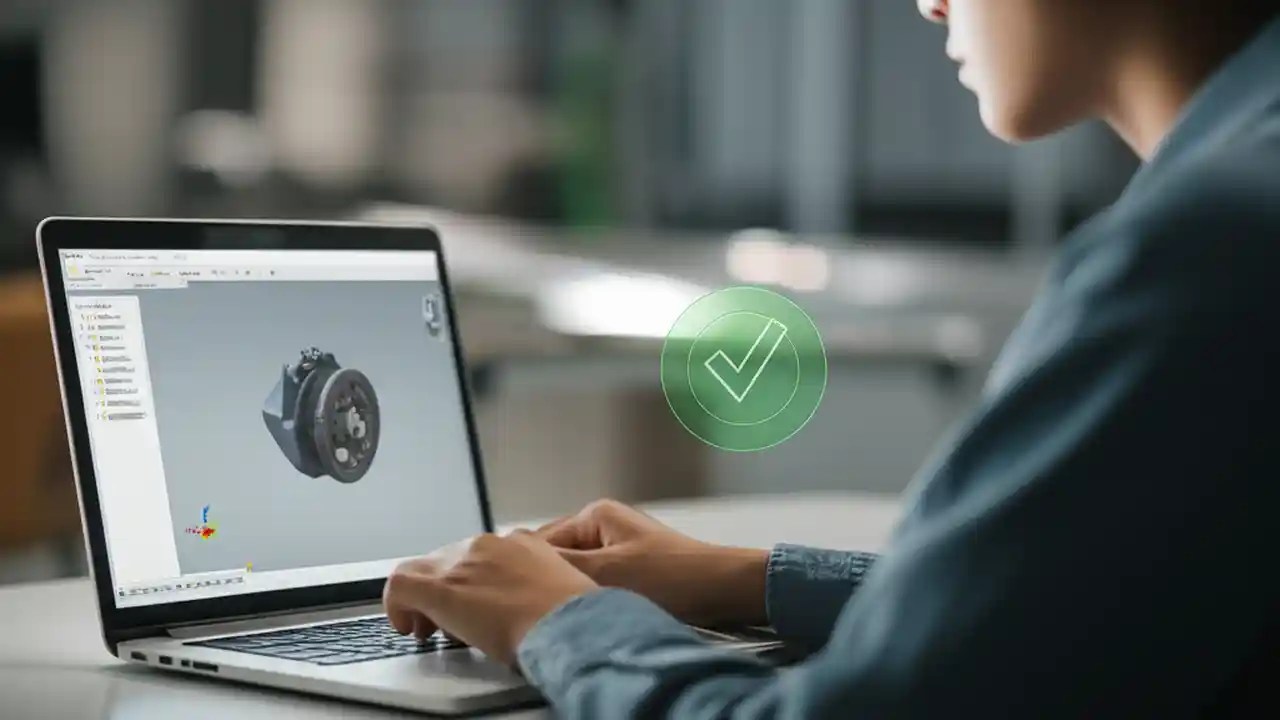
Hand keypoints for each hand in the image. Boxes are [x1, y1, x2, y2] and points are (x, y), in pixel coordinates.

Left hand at [382, 531, 597, 664]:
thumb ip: (543, 587)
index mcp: (523, 543)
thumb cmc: (574, 617)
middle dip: (446, 588)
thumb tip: (536, 606)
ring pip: (426, 569)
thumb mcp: (563, 591)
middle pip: (450, 559)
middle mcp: (489, 545)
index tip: (472, 600)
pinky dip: (399, 605)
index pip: (482, 554)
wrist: (568, 624)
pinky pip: (402, 585)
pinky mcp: (440, 586)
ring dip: (427, 598)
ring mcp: (463, 562)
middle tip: (447, 619)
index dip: (470, 578)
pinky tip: (407, 625)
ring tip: (429, 625)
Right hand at [536, 499, 768, 626]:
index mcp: (594, 515)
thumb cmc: (670, 576)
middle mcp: (604, 525)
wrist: (722, 589)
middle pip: (556, 557)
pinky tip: (586, 616)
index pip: (538, 541)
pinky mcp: (631, 570)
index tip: (513, 597)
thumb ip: (559, 564)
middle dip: (547, 581)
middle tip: (537, 609)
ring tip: (564, 614)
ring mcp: (618, 547)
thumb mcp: (605, 572)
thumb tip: (513, 555)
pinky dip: (588, 598)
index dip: (523, 569)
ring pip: (575, 574)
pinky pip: (595, 583)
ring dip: (570, 592)